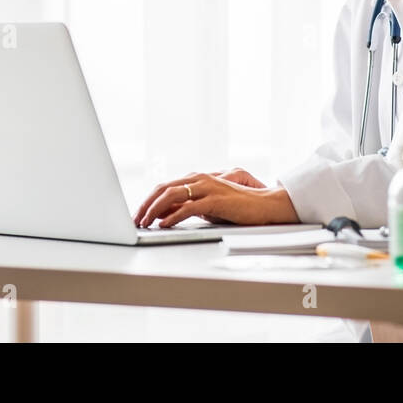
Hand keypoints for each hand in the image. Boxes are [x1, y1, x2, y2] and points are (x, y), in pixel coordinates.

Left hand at [132, 171, 299, 228]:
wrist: (265, 204)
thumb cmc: (238, 206)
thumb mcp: (208, 206)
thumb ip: (188, 207)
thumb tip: (165, 215)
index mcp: (197, 178)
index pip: (165, 186)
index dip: (149, 199)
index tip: (138, 213)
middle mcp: (200, 179)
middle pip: (164, 188)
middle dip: (146, 204)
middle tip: (136, 219)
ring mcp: (208, 187)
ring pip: (172, 195)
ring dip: (155, 210)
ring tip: (146, 222)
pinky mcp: (216, 200)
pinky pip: (189, 208)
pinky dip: (173, 216)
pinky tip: (164, 224)